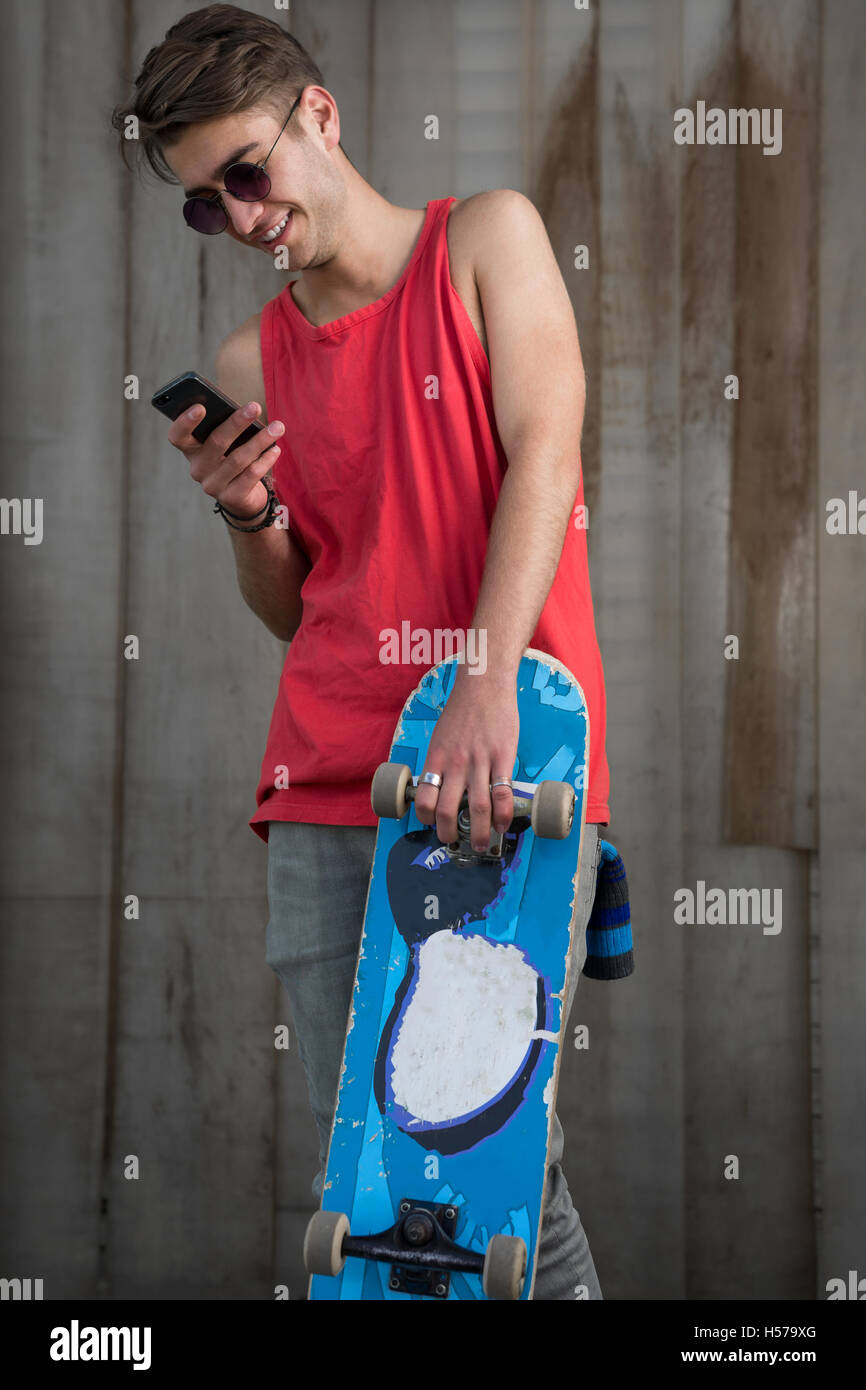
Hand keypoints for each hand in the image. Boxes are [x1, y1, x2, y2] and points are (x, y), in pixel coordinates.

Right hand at [167, 400, 284, 518]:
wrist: (241, 497)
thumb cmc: (231, 458)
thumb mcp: (225, 444)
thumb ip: (226, 429)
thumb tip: (247, 411)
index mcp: (191, 450)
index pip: (177, 436)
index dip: (185, 422)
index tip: (201, 406)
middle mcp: (198, 469)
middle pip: (216, 442)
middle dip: (237, 422)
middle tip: (255, 407)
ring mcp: (213, 485)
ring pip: (238, 458)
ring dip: (260, 440)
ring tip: (277, 427)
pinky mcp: (231, 497)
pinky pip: (251, 475)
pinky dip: (265, 460)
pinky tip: (276, 449)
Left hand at [414, 667, 518, 851]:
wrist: (484, 683)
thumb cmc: (463, 710)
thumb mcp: (442, 736)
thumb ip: (442, 761)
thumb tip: (443, 786)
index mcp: (436, 758)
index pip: (422, 798)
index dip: (425, 818)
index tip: (432, 825)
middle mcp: (455, 763)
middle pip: (446, 810)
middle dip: (449, 834)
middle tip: (455, 842)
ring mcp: (479, 761)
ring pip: (477, 808)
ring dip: (480, 833)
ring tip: (482, 844)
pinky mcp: (503, 757)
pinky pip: (502, 793)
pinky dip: (503, 815)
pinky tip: (504, 824)